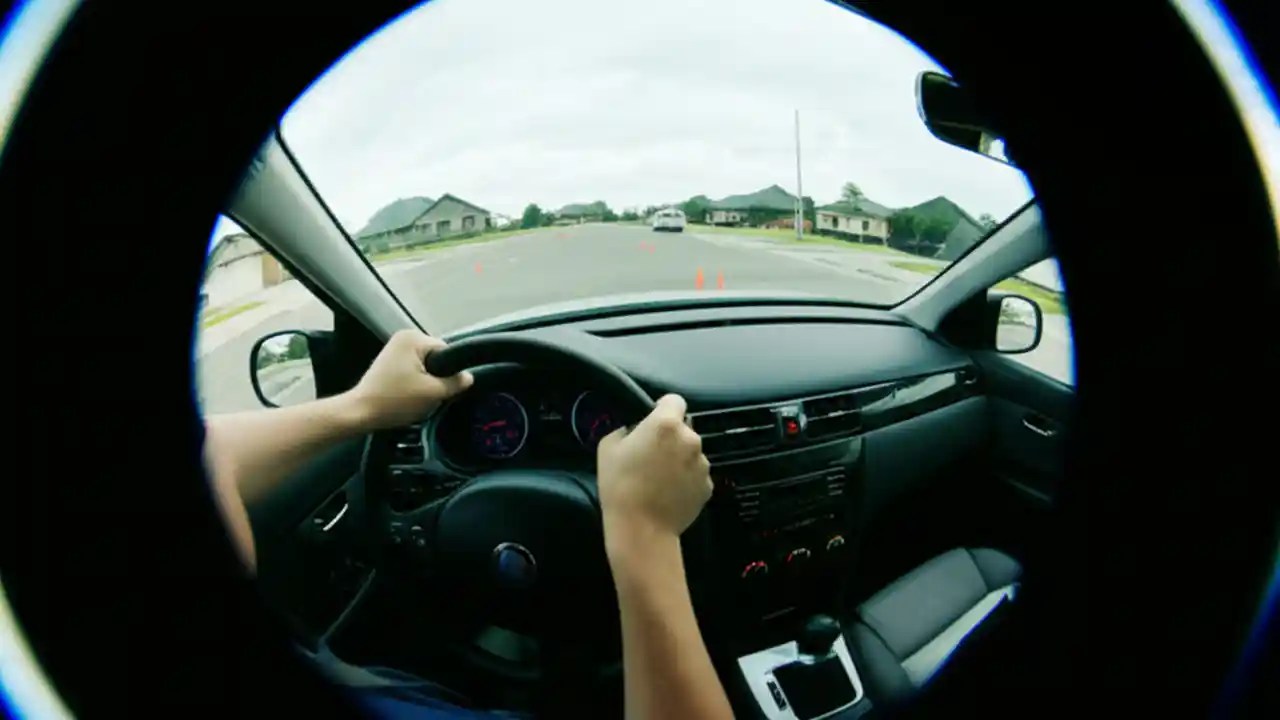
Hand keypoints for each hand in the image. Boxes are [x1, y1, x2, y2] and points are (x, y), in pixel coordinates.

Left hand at [348, 330, 472, 429]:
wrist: (361, 413)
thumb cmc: (396, 400)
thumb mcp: (433, 393)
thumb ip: (456, 382)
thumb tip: (468, 376)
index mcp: (414, 337)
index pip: (447, 352)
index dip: (451, 373)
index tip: (444, 390)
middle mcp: (404, 336)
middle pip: (437, 358)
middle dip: (438, 377)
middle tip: (432, 396)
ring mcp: (394, 348)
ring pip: (426, 366)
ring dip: (427, 381)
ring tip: (419, 397)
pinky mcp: (389, 361)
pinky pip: (414, 369)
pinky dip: (415, 382)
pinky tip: (410, 395)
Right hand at [598, 394, 711, 557]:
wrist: (641, 530)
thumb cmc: (619, 486)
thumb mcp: (608, 447)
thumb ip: (626, 429)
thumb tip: (636, 428)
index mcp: (666, 424)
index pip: (674, 400)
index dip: (662, 408)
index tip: (652, 422)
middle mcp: (691, 439)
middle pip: (683, 428)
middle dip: (671, 437)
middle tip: (651, 455)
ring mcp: (702, 464)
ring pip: (691, 452)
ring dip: (679, 459)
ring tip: (659, 479)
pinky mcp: (708, 486)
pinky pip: (696, 475)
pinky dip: (686, 480)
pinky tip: (669, 493)